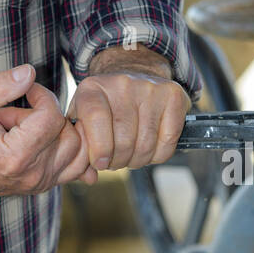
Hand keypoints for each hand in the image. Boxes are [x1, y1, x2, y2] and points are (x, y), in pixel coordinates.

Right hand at [0, 64, 91, 200]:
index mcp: (15, 156)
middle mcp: (32, 174)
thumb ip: (1, 85)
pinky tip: (47, 137)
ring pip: (80, 150)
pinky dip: (71, 147)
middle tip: (21, 113)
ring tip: (33, 126)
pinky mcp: (44, 185)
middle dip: (49, 114)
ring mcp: (40, 183)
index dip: (42, 95)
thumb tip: (30, 72)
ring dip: (61, 131)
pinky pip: (77, 166)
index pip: (52, 116)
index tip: (25, 91)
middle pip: (68, 132)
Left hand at [65, 71, 190, 182]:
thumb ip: (80, 148)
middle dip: (118, 162)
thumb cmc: (103, 106)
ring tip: (129, 157)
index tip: (99, 163)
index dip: (98, 149)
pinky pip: (168, 142)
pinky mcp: (173, 96)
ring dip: (137, 161)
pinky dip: (157, 155)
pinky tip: (148, 150)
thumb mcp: (82, 119)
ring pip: (146, 144)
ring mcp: (150, 88)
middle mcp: (122, 83)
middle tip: (114, 162)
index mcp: (92, 88)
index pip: (96, 119)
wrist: (132, 75)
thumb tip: (89, 177)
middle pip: (123, 139)